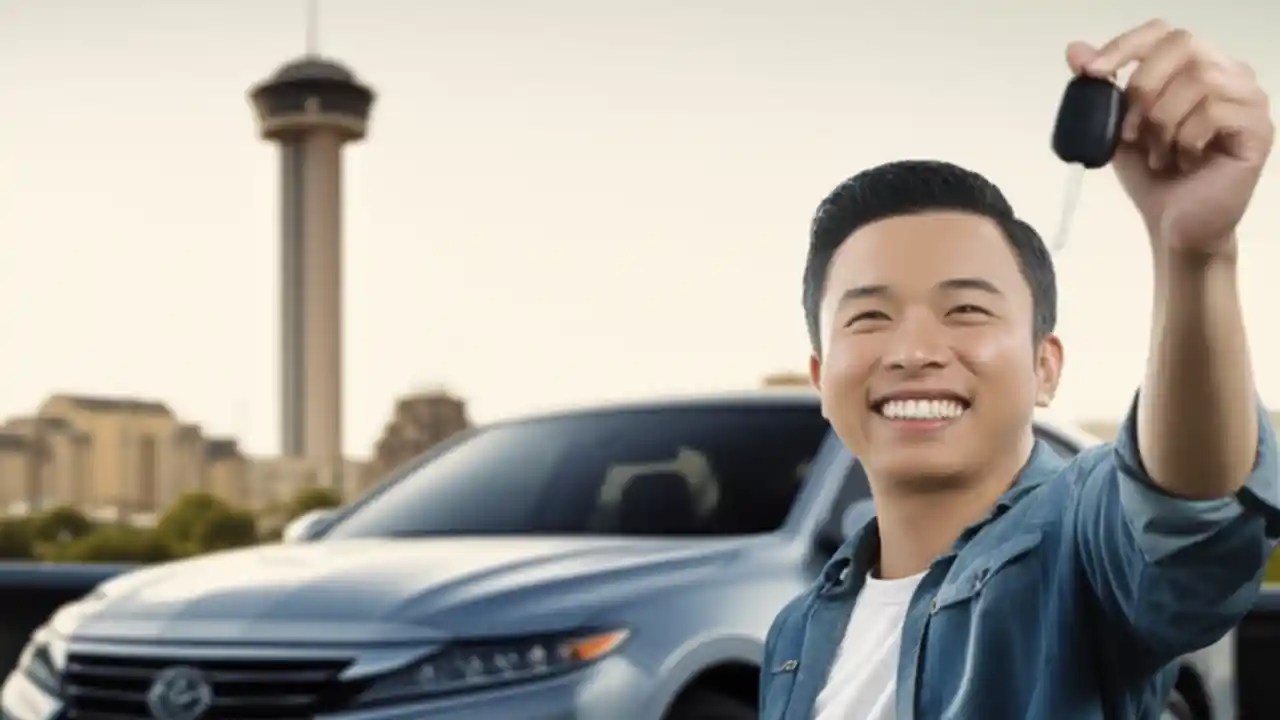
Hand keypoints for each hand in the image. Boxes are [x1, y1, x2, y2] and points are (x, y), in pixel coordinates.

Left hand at [1067, 19, 1273, 256]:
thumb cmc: (1152, 175)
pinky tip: (1185, 163)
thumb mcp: (1116, 128)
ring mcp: (1248, 98)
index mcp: (1195, 66)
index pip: (1164, 33)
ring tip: (1160, 156)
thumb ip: (1102, 90)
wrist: (1174, 225)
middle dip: (1144, 88)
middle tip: (1131, 133)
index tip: (1092, 72)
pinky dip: (1186, 142)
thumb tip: (1074, 50)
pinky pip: (1214, 113)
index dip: (1126, 45)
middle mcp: (1228, 72)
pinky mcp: (1258, 127)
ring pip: (1198, 81)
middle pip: (1182, 46)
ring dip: (1163, 125)